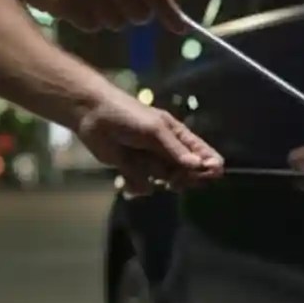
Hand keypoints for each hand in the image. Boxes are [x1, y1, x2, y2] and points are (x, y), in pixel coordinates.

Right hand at [5, 0, 184, 33]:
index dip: (169, 13)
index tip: (181, 29)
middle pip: (136, 14)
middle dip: (127, 13)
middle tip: (108, 0)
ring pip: (113, 23)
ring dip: (103, 16)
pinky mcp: (67, 3)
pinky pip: (90, 26)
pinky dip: (84, 20)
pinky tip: (69, 1)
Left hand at [77, 91, 223, 194]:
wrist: (93, 116)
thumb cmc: (128, 115)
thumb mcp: (155, 129)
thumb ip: (175, 149)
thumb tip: (197, 165)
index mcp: (179, 136)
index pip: (204, 154)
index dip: (210, 166)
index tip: (209, 173)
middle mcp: (168, 152)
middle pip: (187, 175)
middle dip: (180, 178)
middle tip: (172, 179)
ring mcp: (151, 163)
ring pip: (163, 183)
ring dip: (152, 178)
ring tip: (139, 165)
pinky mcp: (133, 172)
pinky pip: (142, 187)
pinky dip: (133, 184)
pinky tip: (123, 177)